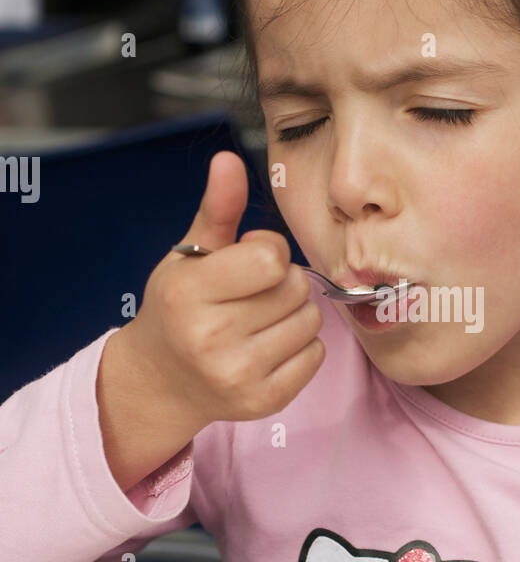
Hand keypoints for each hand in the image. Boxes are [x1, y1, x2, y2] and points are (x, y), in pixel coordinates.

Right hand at [125, 151, 325, 428]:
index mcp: (190, 294)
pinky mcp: (263, 401)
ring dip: (294, 313)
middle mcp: (211, 338)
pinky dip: (301, 346)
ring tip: (261, 319)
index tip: (247, 260)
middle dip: (283, 282)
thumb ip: (218, 208)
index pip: (271, 258)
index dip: (268, 252)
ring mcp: (239, 375)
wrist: (161, 381)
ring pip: (311, 320)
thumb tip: (228, 159)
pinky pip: (316, 355)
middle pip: (297, 287)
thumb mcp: (189, 255)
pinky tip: (269, 346)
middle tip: (253, 293)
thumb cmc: (179, 308)